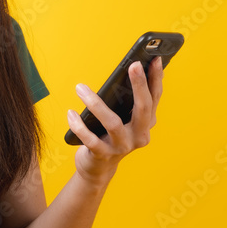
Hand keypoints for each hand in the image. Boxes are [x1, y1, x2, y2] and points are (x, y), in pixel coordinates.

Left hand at [66, 56, 163, 186]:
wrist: (98, 168)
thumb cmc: (109, 135)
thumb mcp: (122, 118)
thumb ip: (125, 100)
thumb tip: (129, 71)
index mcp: (146, 124)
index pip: (155, 98)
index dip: (156, 79)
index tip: (156, 59)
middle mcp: (139, 136)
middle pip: (143, 109)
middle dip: (140, 85)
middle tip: (133, 65)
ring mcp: (122, 146)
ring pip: (113, 123)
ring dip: (95, 103)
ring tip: (80, 88)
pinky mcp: (103, 155)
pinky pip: (90, 139)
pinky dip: (79, 125)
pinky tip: (71, 113)